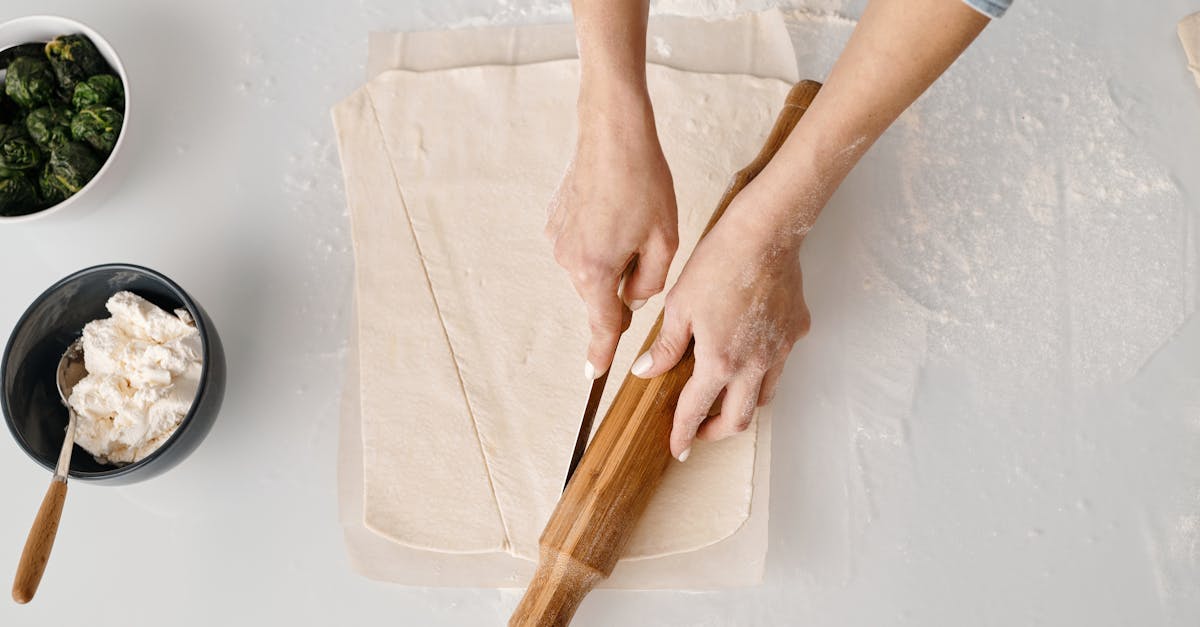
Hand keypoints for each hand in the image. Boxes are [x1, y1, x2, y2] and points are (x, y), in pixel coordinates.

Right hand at [546, 88, 678, 378]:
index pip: (603, 324)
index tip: (594, 375)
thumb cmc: (643, 182)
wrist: (612, 133)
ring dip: (611, 258)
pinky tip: (612, 211)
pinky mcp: (554, 222)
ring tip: (630, 220)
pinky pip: (581, 246)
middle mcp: (568, 260)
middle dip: (622, 284)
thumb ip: (651, 283)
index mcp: (597, 270)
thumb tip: (633, 298)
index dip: (602, 352)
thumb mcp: (665, 240)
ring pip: (591, 269)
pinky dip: (598, 238)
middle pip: (600, 294)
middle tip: (646, 245)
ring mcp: (557, 240)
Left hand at [629, 181, 810, 460]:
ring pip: (764, 397)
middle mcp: (755, 364)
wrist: (765, 233)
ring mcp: (780, 350)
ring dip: (742, 406)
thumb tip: (647, 371)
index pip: (695, 410)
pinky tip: (748, 355)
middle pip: (739, 420)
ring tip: (723, 399)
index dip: (683, 434)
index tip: (678, 448)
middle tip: (699, 430)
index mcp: (720, 361)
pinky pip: (780, 363)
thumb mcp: (679, 306)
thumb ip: (666, 346)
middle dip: (716, 432)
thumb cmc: (719, 262)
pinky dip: (762, 371)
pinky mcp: (796, 332)